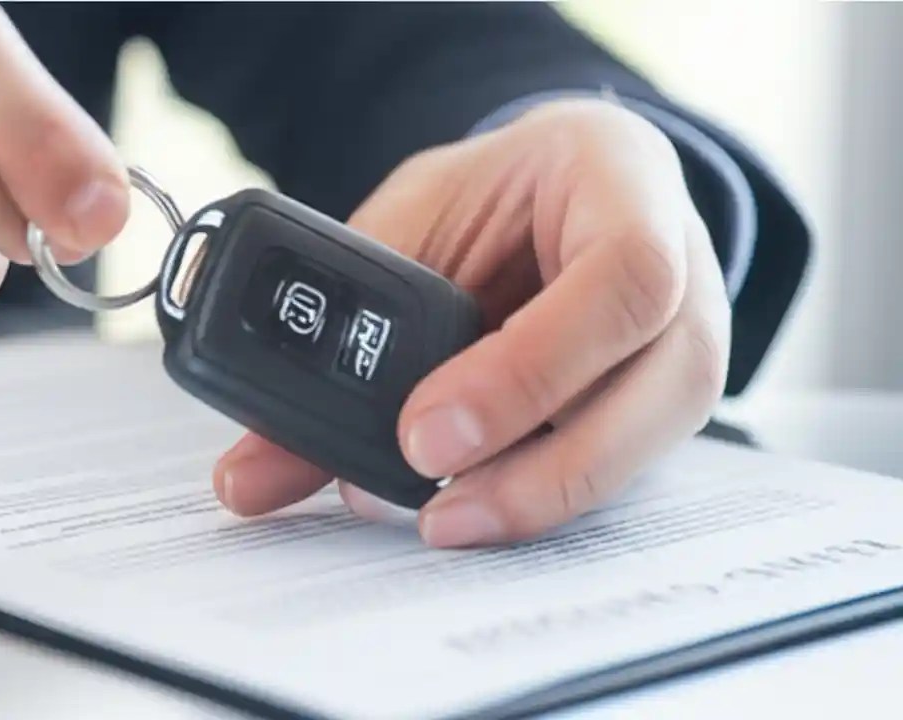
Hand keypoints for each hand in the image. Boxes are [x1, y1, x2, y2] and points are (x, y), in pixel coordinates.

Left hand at [213, 99, 730, 546]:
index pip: (625, 274)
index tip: (427, 431)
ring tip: (441, 524)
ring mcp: (687, 344)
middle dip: (539, 464)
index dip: (529, 365)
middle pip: (661, 383)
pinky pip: (621, 466)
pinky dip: (544, 497)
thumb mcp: (417, 221)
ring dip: (542, 498)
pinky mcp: (657, 408)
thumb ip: (351, 324)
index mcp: (627, 182)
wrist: (556, 184)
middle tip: (432, 510)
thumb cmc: (493, 192)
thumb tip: (253, 470)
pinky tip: (478, 515)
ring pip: (650, 442)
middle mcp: (688, 271)